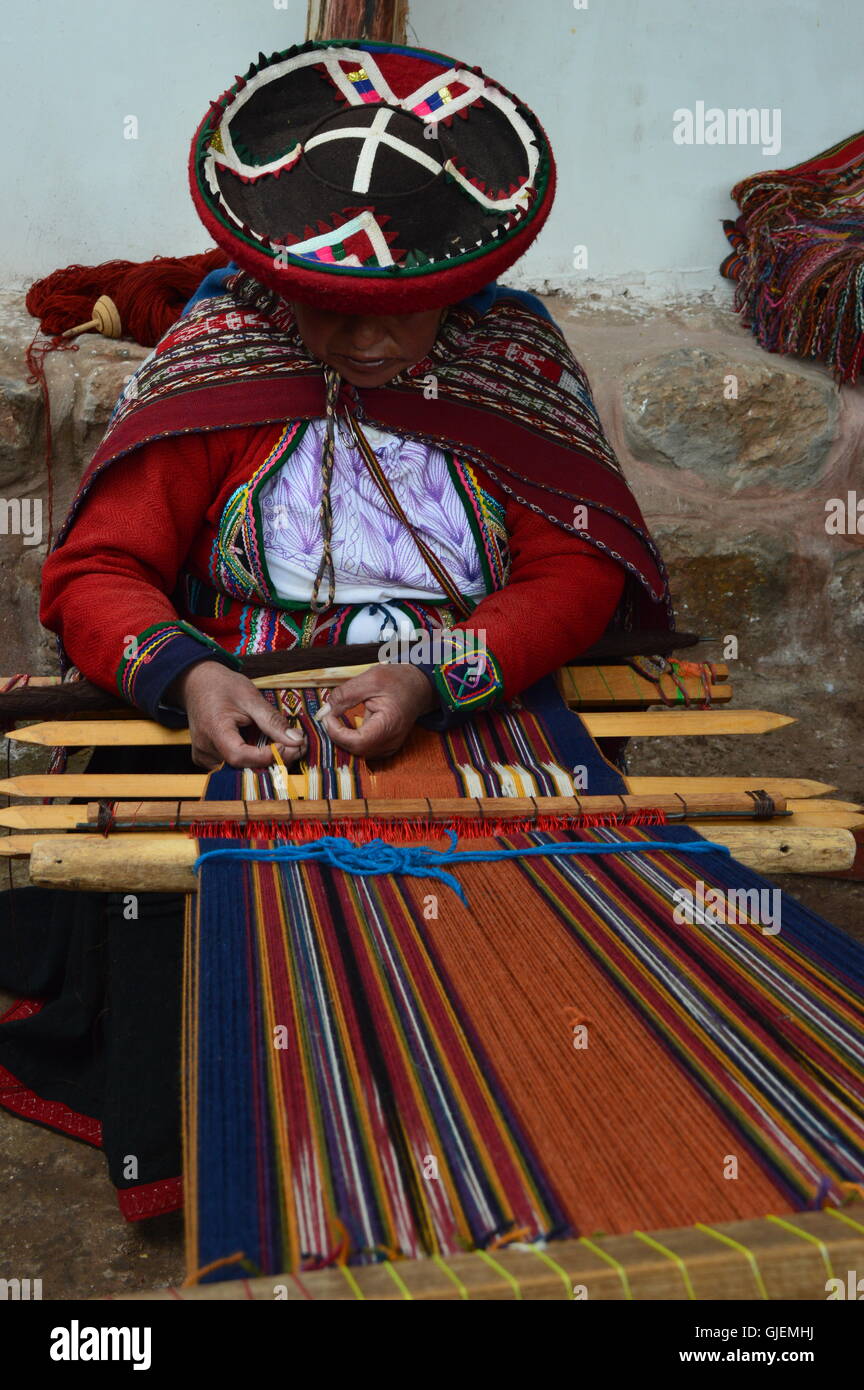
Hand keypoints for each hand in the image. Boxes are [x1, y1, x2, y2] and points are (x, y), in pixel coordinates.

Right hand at [168, 661, 307, 769]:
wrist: (196, 683)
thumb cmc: (222, 686)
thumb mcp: (251, 698)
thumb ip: (273, 721)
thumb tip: (297, 741)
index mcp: (213, 730)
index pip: (240, 756)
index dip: (268, 756)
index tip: (292, 746)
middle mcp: (205, 749)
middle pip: (242, 767)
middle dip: (273, 760)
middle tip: (296, 746)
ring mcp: (203, 757)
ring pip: (240, 769)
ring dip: (264, 760)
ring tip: (280, 743)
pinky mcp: (206, 759)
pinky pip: (232, 766)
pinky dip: (251, 759)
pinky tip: (260, 745)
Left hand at [318, 663, 435, 758]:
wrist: (418, 686)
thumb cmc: (398, 681)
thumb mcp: (370, 679)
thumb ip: (345, 695)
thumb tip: (325, 712)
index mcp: (389, 725)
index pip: (357, 742)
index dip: (337, 732)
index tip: (328, 715)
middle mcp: (391, 742)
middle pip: (355, 750)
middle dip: (337, 734)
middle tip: (329, 715)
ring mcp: (389, 746)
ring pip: (358, 751)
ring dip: (343, 737)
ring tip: (337, 718)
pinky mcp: (386, 746)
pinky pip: (364, 749)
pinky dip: (351, 739)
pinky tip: (347, 725)